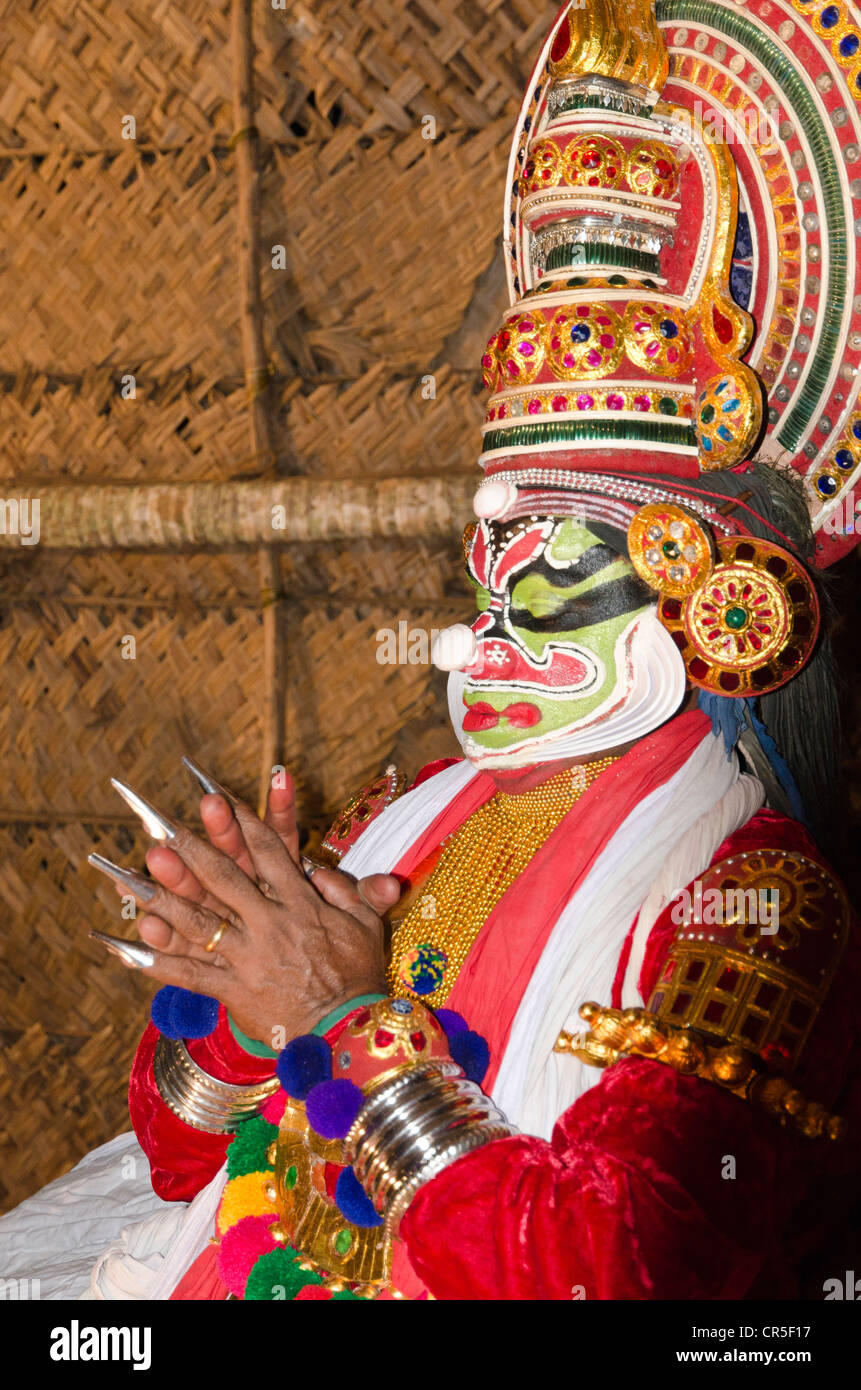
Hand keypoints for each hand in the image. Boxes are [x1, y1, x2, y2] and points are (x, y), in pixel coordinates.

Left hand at [127, 793, 400, 1045]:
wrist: (347, 1030)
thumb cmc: (358, 976)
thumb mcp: (364, 924)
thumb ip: (347, 890)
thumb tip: (318, 868)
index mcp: (300, 903)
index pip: (268, 852)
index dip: (243, 822)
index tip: (220, 797)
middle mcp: (269, 924)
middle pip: (225, 879)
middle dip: (193, 852)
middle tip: (165, 830)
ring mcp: (248, 957)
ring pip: (200, 922)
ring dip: (166, 899)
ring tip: (135, 879)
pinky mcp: (234, 989)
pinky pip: (192, 974)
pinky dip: (161, 962)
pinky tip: (130, 949)